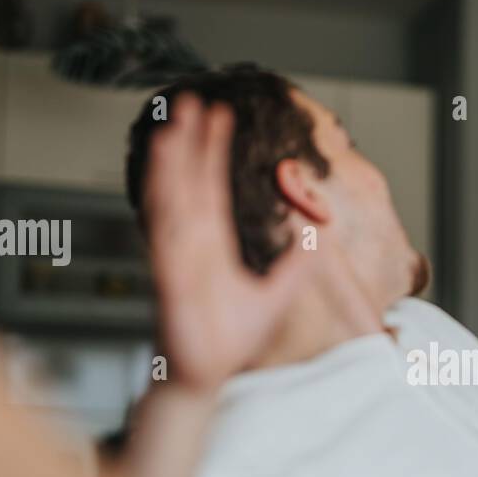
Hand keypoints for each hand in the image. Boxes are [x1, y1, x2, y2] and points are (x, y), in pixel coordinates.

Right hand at [142, 93, 313, 389]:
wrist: (207, 375)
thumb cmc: (229, 340)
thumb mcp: (276, 296)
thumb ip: (295, 265)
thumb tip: (316, 234)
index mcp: (212, 244)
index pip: (211, 187)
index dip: (212, 151)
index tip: (217, 117)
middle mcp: (191, 243)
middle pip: (188, 182)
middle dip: (188, 142)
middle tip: (190, 102)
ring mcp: (178, 257)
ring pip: (172, 199)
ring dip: (170, 163)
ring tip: (172, 126)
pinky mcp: (171, 278)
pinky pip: (165, 236)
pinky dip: (162, 207)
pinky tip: (161, 179)